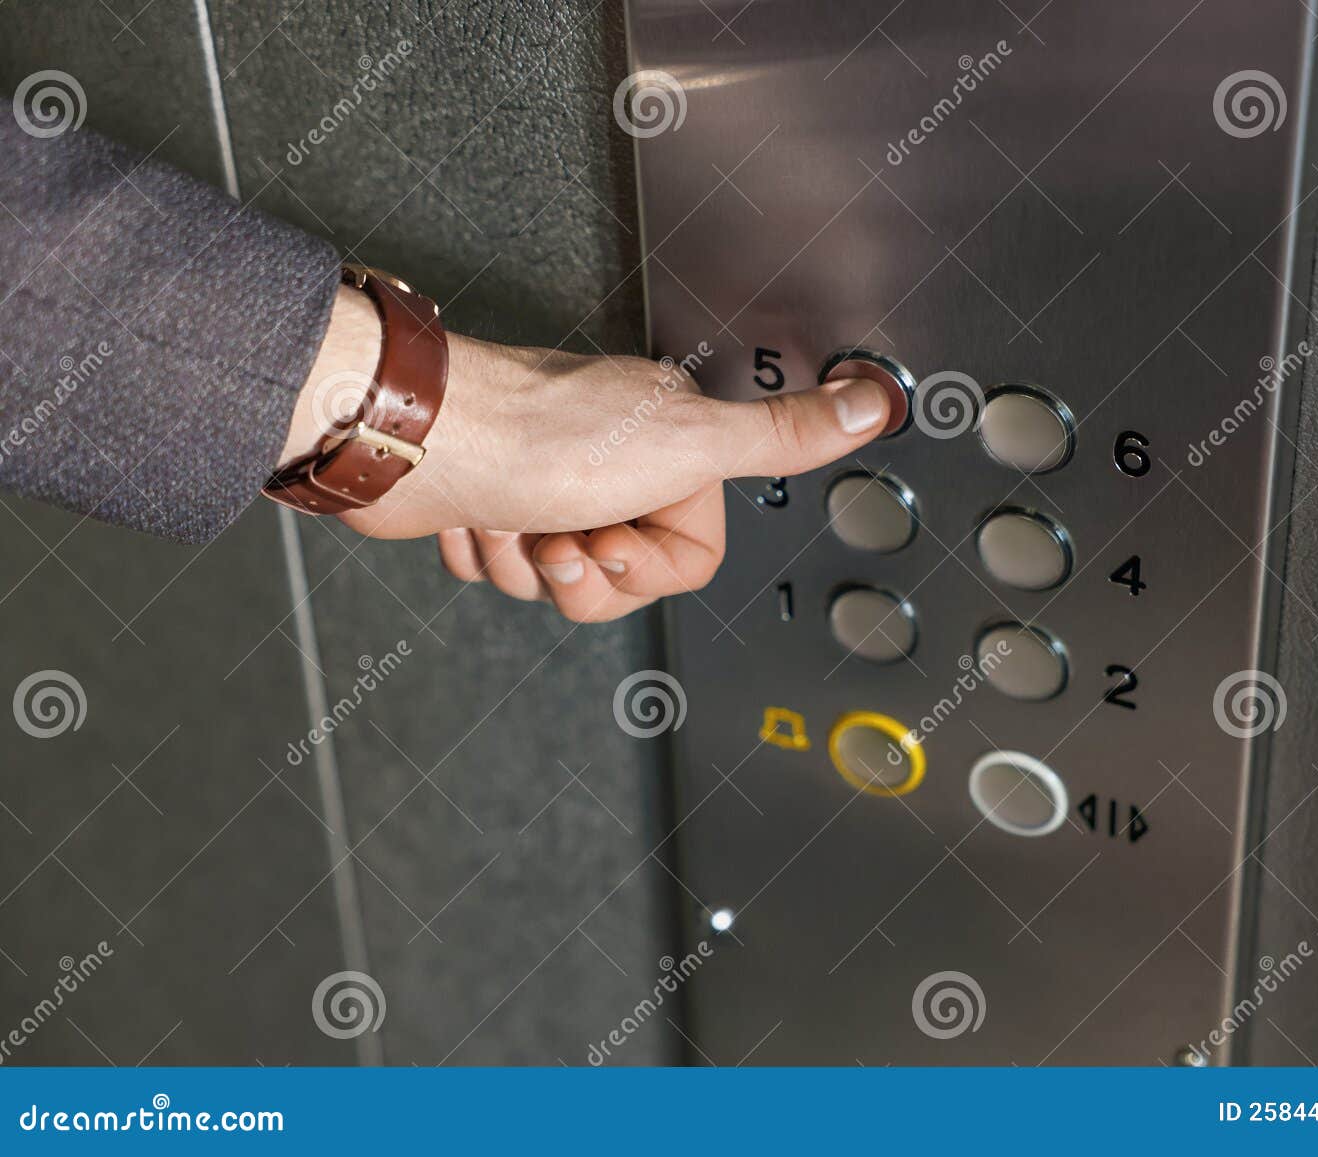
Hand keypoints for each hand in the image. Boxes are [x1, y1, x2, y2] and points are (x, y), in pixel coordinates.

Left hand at [281, 285, 892, 619]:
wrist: (413, 438)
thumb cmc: (536, 435)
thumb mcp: (691, 443)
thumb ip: (784, 434)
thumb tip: (874, 402)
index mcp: (664, 443)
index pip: (691, 556)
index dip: (650, 566)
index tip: (621, 533)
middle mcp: (607, 460)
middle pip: (626, 577)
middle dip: (584, 572)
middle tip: (563, 534)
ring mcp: (546, 485)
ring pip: (561, 582)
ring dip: (527, 562)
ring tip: (512, 515)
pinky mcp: (490, 504)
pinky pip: (503, 570)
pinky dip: (484, 553)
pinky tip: (476, 515)